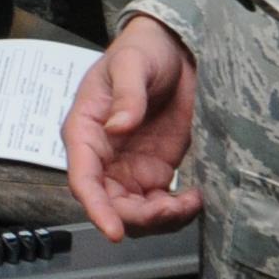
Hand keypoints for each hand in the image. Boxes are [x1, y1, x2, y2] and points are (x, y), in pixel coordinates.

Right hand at [66, 15, 204, 240]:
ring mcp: (130, 168)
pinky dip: (177, 211)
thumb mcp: (132, 63)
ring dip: (161, 219)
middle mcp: (104, 157)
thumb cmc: (143, 49)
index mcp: (86, 132)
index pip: (83, 179)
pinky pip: (160, 205)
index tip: (113, 230)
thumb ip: (127, 95)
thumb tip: (118, 127)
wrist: (176, 48)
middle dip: (139, 217)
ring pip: (136, 212)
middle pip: (110, 204)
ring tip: (190, 203)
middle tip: (172, 209)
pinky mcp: (156, 171)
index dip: (96, 208)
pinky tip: (195, 198)